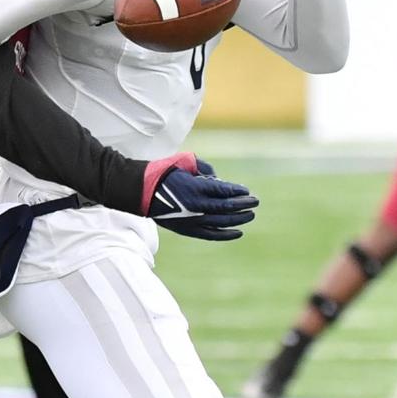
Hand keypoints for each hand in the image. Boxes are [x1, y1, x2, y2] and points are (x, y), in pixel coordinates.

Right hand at [141, 153, 258, 240]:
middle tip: (255, 202)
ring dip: (238, 219)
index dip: (237, 192)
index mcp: (195, 188)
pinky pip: (211, 234)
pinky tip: (238, 232)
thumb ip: (205, 169)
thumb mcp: (185, 162)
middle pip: (226, 208)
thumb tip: (218, 180)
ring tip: (250, 215)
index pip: (223, 192)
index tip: (247, 191)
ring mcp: (192, 220)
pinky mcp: (187, 229)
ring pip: (221, 222)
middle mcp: (195, 206)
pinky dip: (225, 234)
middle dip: (243, 206)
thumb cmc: (163, 172)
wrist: (141, 191)